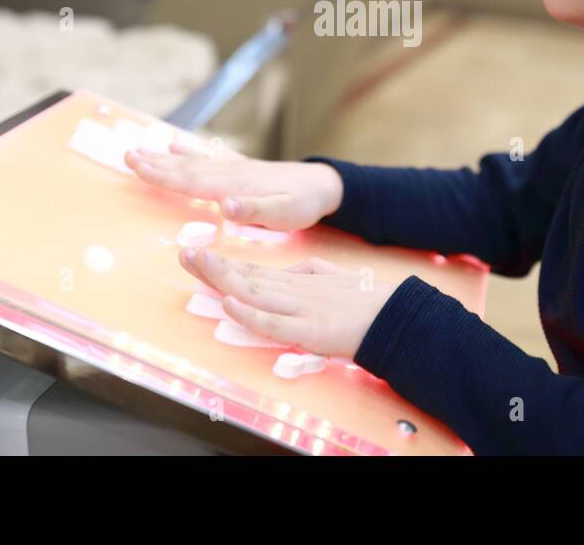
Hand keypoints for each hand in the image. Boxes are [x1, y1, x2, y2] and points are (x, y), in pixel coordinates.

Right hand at [124, 134, 342, 232]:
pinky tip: (176, 144)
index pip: (193, 182)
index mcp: (236, 185)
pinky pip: (210, 157)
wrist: (326, 184)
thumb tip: (224, 205)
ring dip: (165, 158)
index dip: (163, 176)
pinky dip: (190, 150)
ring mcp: (236, 168)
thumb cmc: (305, 203)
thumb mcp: (285, 214)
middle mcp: (232, 173)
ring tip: (140, 150)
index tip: (137, 168)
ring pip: (194, 162)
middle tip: (126, 156)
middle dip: (155, 164)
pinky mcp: (242, 168)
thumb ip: (254, 211)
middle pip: (186, 168)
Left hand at [180, 247, 396, 358]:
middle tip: (185, 253)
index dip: (222, 264)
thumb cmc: (365, 302)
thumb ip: (309, 273)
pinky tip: (230, 304)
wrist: (397, 317)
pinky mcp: (310, 330)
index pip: (252, 272)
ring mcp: (301, 309)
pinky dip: (250, 315)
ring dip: (224, 280)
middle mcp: (294, 292)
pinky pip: (274, 323)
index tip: (195, 253)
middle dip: (213, 267)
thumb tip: (289, 271)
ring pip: (256, 294)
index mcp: (297, 282)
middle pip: (247, 278)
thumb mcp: (332, 279)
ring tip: (199, 265)